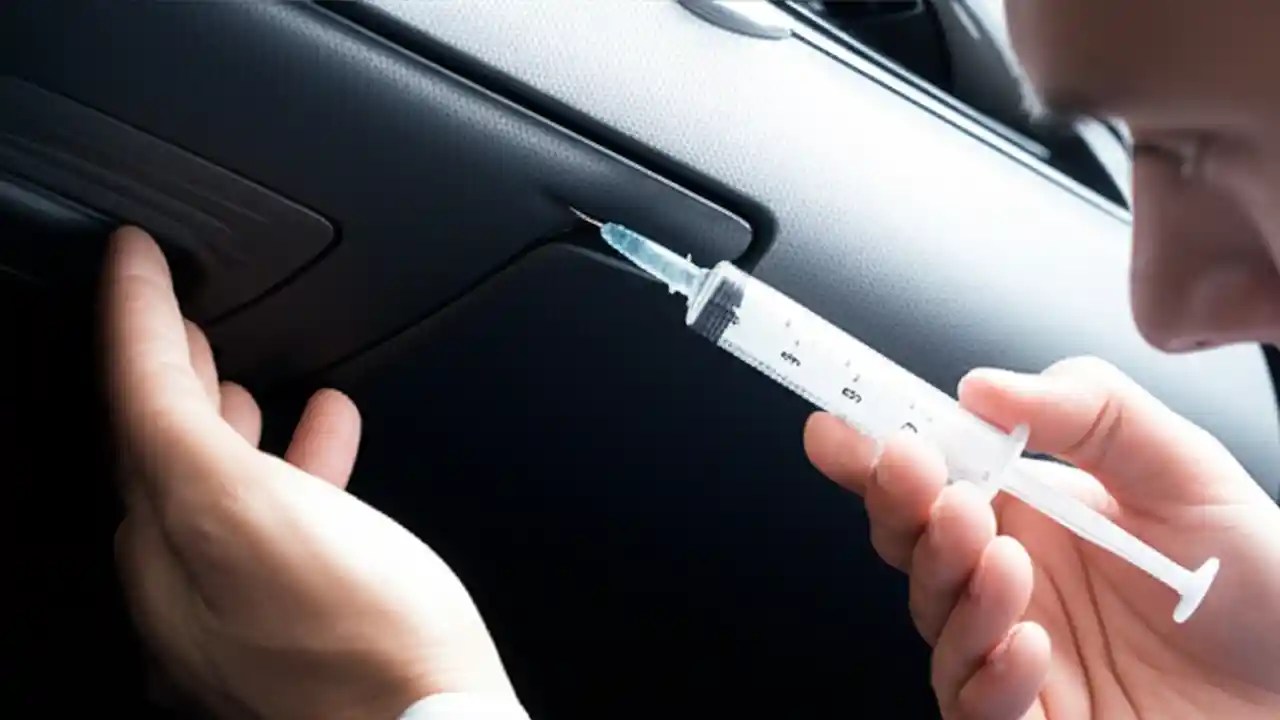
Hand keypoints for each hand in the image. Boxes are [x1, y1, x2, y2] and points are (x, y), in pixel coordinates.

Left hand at [104, 227, 517, 719]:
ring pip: (219, 492)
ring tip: (259, 385)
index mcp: (167, 550)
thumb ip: (186, 430)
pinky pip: (274, 529)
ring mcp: (233, 613)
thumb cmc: (372, 640)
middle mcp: (182, 588)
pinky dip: (292, 474)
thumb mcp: (249, 511)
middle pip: (161, 455)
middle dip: (173, 379)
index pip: (131, 407)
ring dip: (231, 426)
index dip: (133, 321)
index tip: (131, 258)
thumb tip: (160, 363)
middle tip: (185, 321)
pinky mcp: (287, 628)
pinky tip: (328, 446)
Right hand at [804, 357, 1279, 718]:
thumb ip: (1094, 414)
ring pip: (935, 622)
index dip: (873, 452)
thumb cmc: (1258, 589)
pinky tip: (1027, 646)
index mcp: (1032, 511)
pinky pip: (976, 707)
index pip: (930, 475)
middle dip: (902, 509)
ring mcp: (1012, 654)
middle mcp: (1008, 579)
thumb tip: (985, 386)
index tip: (835, 429)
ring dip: (954, 586)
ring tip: (1004, 562)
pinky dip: (988, 675)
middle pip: (910, 544)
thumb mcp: (1187, 472)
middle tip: (923, 481)